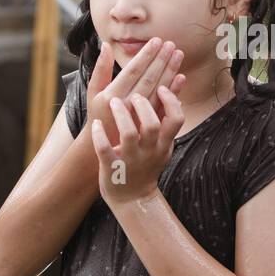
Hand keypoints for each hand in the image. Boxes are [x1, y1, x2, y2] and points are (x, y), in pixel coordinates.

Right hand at [86, 37, 184, 146]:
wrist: (104, 147)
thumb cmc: (98, 114)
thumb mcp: (93, 92)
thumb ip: (100, 69)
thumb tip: (106, 45)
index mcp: (112, 96)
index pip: (133, 71)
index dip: (146, 55)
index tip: (156, 41)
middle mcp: (127, 106)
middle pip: (148, 79)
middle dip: (161, 60)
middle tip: (171, 44)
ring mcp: (140, 117)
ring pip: (158, 91)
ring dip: (170, 71)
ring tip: (178, 55)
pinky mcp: (150, 126)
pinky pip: (164, 106)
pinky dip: (174, 92)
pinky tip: (181, 77)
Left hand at [90, 85, 184, 203]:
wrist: (133, 198)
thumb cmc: (148, 163)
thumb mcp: (164, 142)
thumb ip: (169, 112)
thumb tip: (179, 77)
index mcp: (163, 144)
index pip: (176, 119)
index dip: (170, 101)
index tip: (161, 87)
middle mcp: (149, 151)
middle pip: (153, 125)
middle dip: (144, 106)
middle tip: (134, 94)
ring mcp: (131, 160)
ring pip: (129, 135)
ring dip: (122, 116)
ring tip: (114, 102)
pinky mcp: (112, 168)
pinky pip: (104, 151)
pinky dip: (100, 136)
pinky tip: (96, 124)